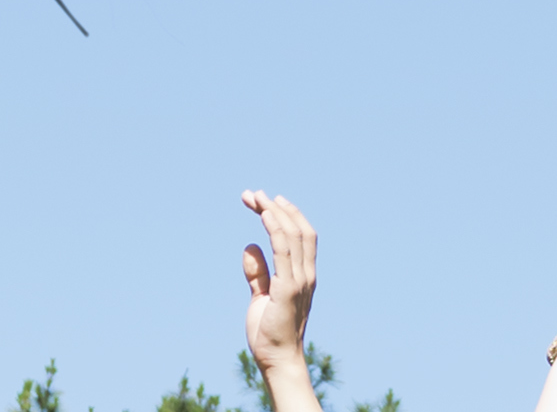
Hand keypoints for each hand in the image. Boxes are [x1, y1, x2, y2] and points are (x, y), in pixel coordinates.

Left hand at [240, 194, 318, 373]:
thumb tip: (250, 246)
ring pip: (292, 235)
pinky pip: (284, 252)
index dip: (289, 214)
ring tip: (256, 197)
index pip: (303, 235)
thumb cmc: (271, 333)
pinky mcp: (288, 289)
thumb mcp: (261, 298)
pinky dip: (276, 229)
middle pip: (298, 229)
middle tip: (254, 194)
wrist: (278, 361)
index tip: (269, 201)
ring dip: (274, 212)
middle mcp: (306, 274)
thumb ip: (258, 274)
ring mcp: (299, 281)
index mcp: (304, 276)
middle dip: (276, 207)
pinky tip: (264, 215)